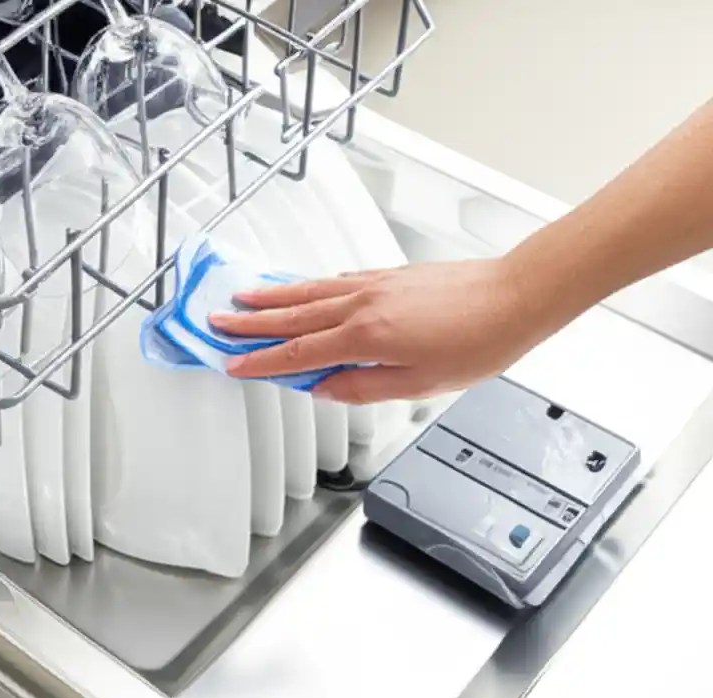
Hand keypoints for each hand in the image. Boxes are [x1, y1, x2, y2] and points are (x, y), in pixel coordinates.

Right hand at [208, 258, 551, 403]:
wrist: (515, 296)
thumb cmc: (478, 341)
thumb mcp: (419, 384)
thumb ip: (362, 387)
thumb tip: (324, 388)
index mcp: (365, 337)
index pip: (298, 354)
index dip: (260, 362)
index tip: (233, 366)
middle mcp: (362, 304)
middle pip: (292, 316)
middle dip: (250, 322)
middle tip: (216, 322)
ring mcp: (373, 284)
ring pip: (309, 292)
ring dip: (271, 297)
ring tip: (242, 297)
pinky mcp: (388, 274)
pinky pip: (334, 280)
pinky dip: (309, 286)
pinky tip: (302, 289)